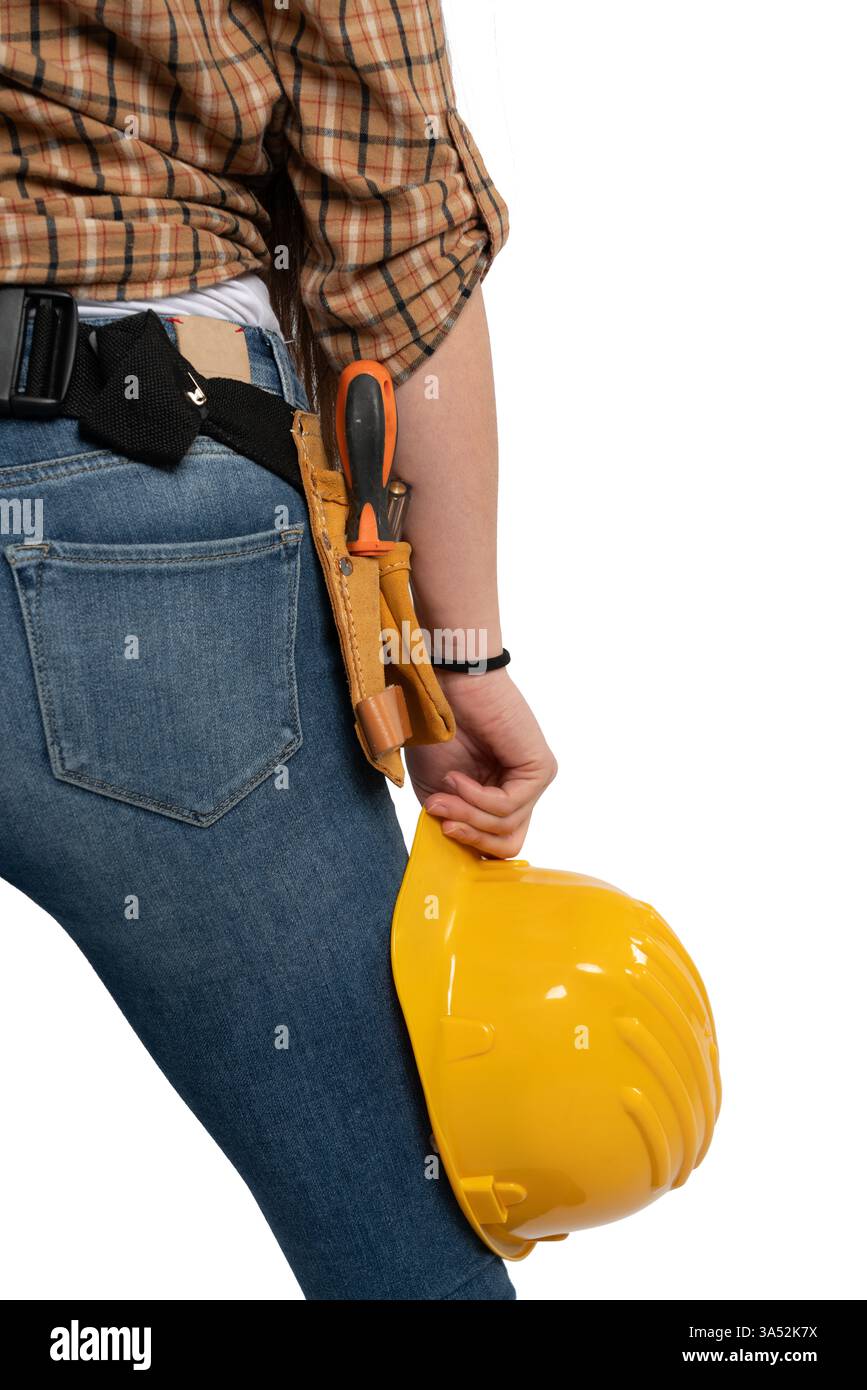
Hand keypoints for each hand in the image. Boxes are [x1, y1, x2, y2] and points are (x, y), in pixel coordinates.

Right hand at [405, 669, 556, 858]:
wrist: (444, 688)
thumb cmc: (436, 731)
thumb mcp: (436, 790)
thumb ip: (449, 820)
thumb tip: (455, 848)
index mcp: (497, 796)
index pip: (497, 844)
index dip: (470, 847)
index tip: (441, 832)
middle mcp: (521, 790)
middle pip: (507, 844)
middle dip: (471, 838)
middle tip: (443, 820)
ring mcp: (534, 780)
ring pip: (506, 828)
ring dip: (467, 814)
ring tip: (445, 791)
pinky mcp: (541, 769)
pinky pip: (509, 806)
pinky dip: (477, 797)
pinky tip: (457, 778)